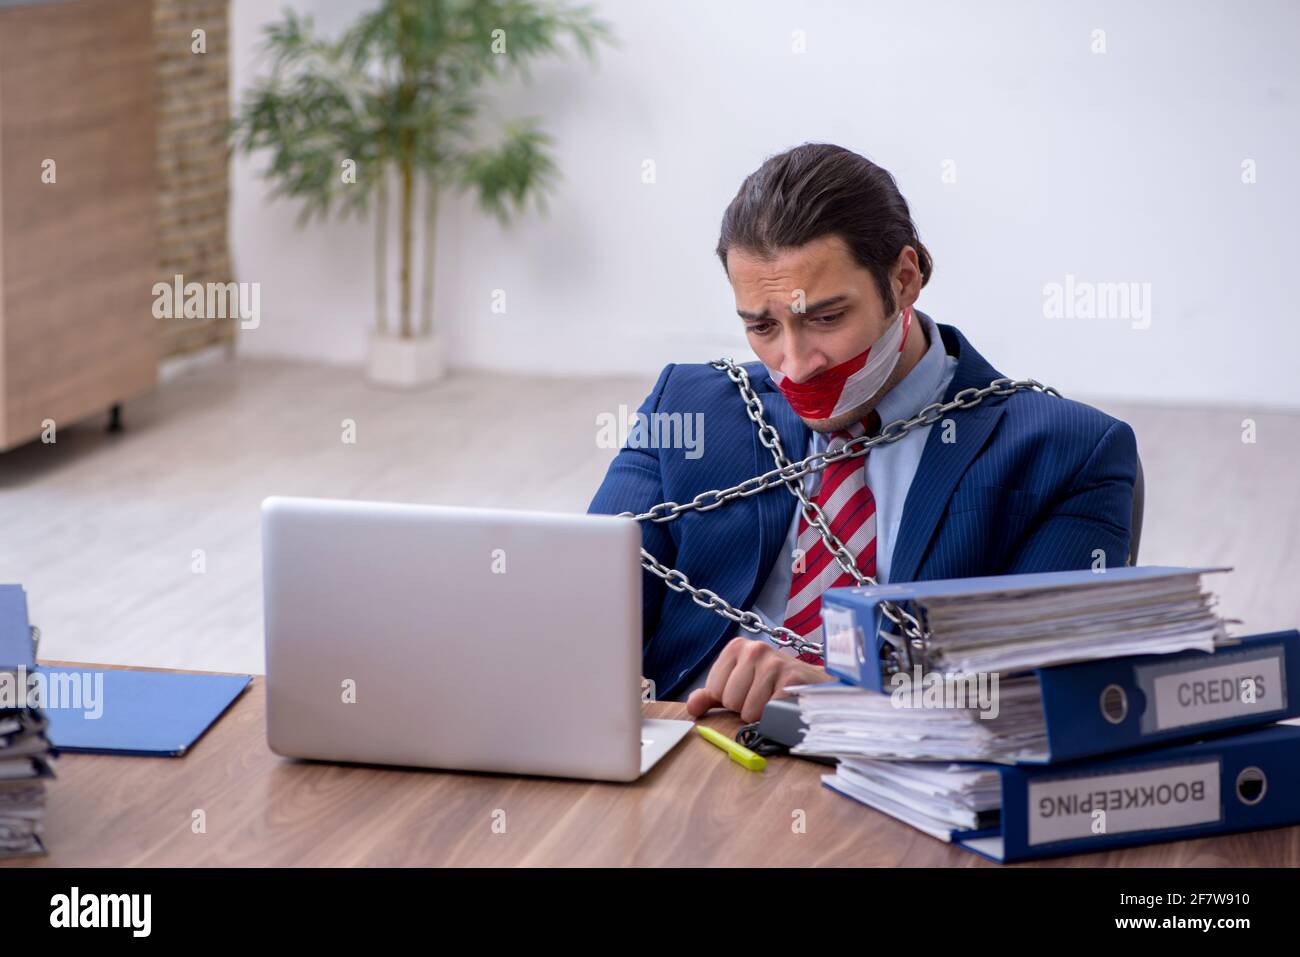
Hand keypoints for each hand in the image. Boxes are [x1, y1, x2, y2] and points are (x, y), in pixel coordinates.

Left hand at [686, 636, 826, 722]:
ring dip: (761, 714)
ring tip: (773, 699)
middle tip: (762, 695)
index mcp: (736, 647)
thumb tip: (692, 707)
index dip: (729, 699)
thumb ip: (711, 694)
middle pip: (731, 701)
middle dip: (745, 707)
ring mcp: (774, 663)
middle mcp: (754, 649)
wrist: (812, 681)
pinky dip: (775, 716)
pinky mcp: (792, 679)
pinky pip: (769, 712)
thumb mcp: (738, 683)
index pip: (714, 690)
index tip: (746, 690)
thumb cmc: (771, 682)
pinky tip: (784, 702)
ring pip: (749, 711)